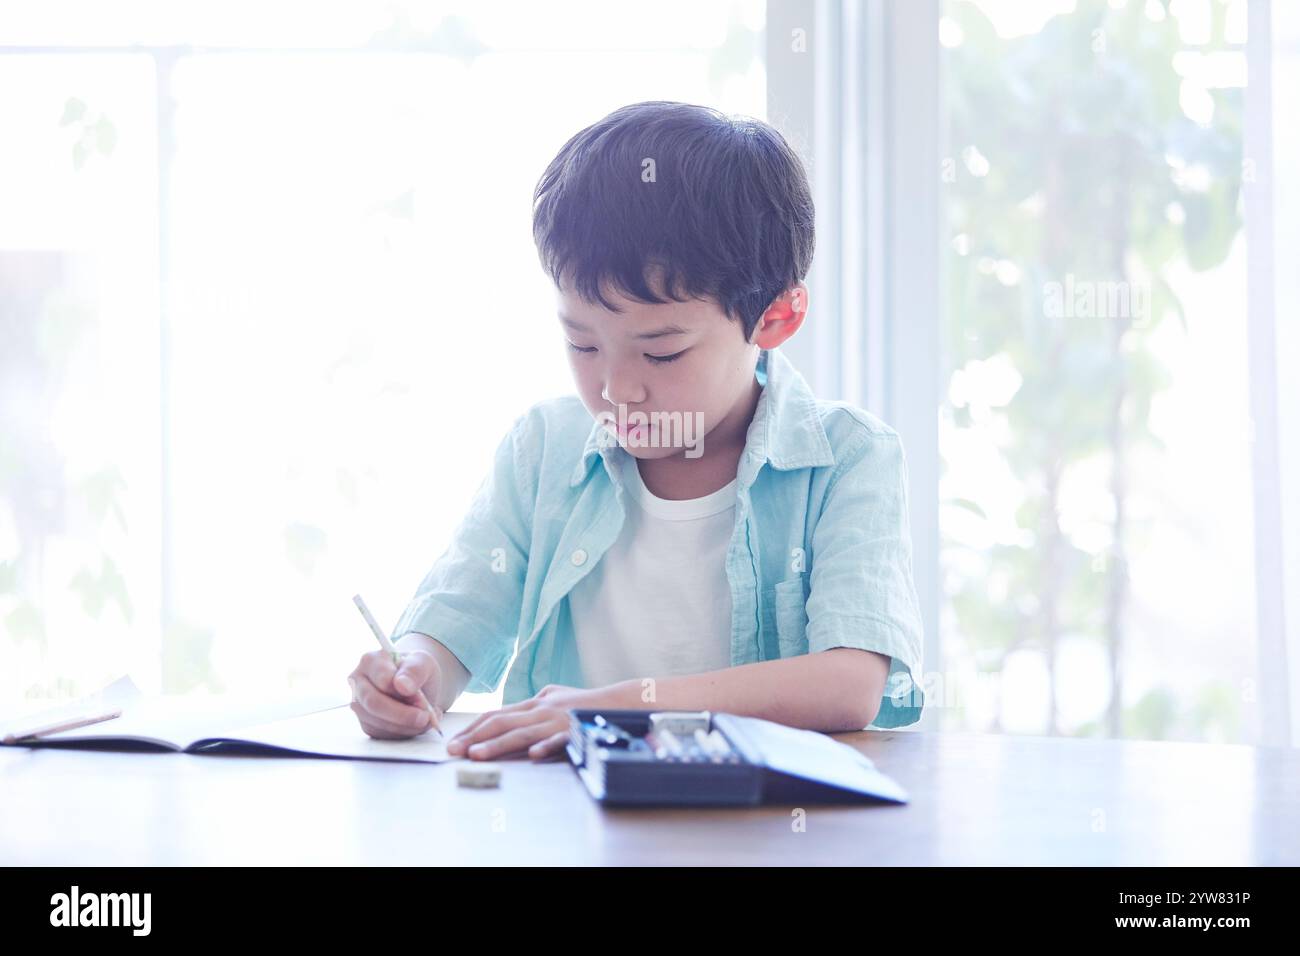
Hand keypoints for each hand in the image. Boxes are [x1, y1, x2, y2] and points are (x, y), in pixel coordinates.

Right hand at [348, 647, 444, 739]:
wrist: (416, 684)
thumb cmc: (416, 670)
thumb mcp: (423, 662)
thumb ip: (414, 670)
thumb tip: (402, 686)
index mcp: (370, 661)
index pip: (383, 680)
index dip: (404, 693)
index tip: (422, 699)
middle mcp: (358, 682)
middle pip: (374, 703)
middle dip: (403, 714)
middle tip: (425, 717)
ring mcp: (359, 705)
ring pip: (378, 722)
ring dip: (407, 725)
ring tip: (426, 716)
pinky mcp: (366, 723)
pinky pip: (383, 734)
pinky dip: (404, 732)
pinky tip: (416, 722)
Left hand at [446, 683, 621, 761]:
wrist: (623, 702)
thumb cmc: (587, 703)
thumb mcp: (557, 698)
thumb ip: (535, 707)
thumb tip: (515, 716)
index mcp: (536, 702)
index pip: (496, 714)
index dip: (473, 728)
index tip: (453, 741)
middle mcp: (542, 709)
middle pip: (501, 722)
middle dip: (473, 738)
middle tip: (452, 751)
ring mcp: (558, 719)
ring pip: (522, 732)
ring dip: (497, 744)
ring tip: (476, 755)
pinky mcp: (576, 730)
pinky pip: (559, 739)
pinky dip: (545, 746)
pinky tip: (531, 756)